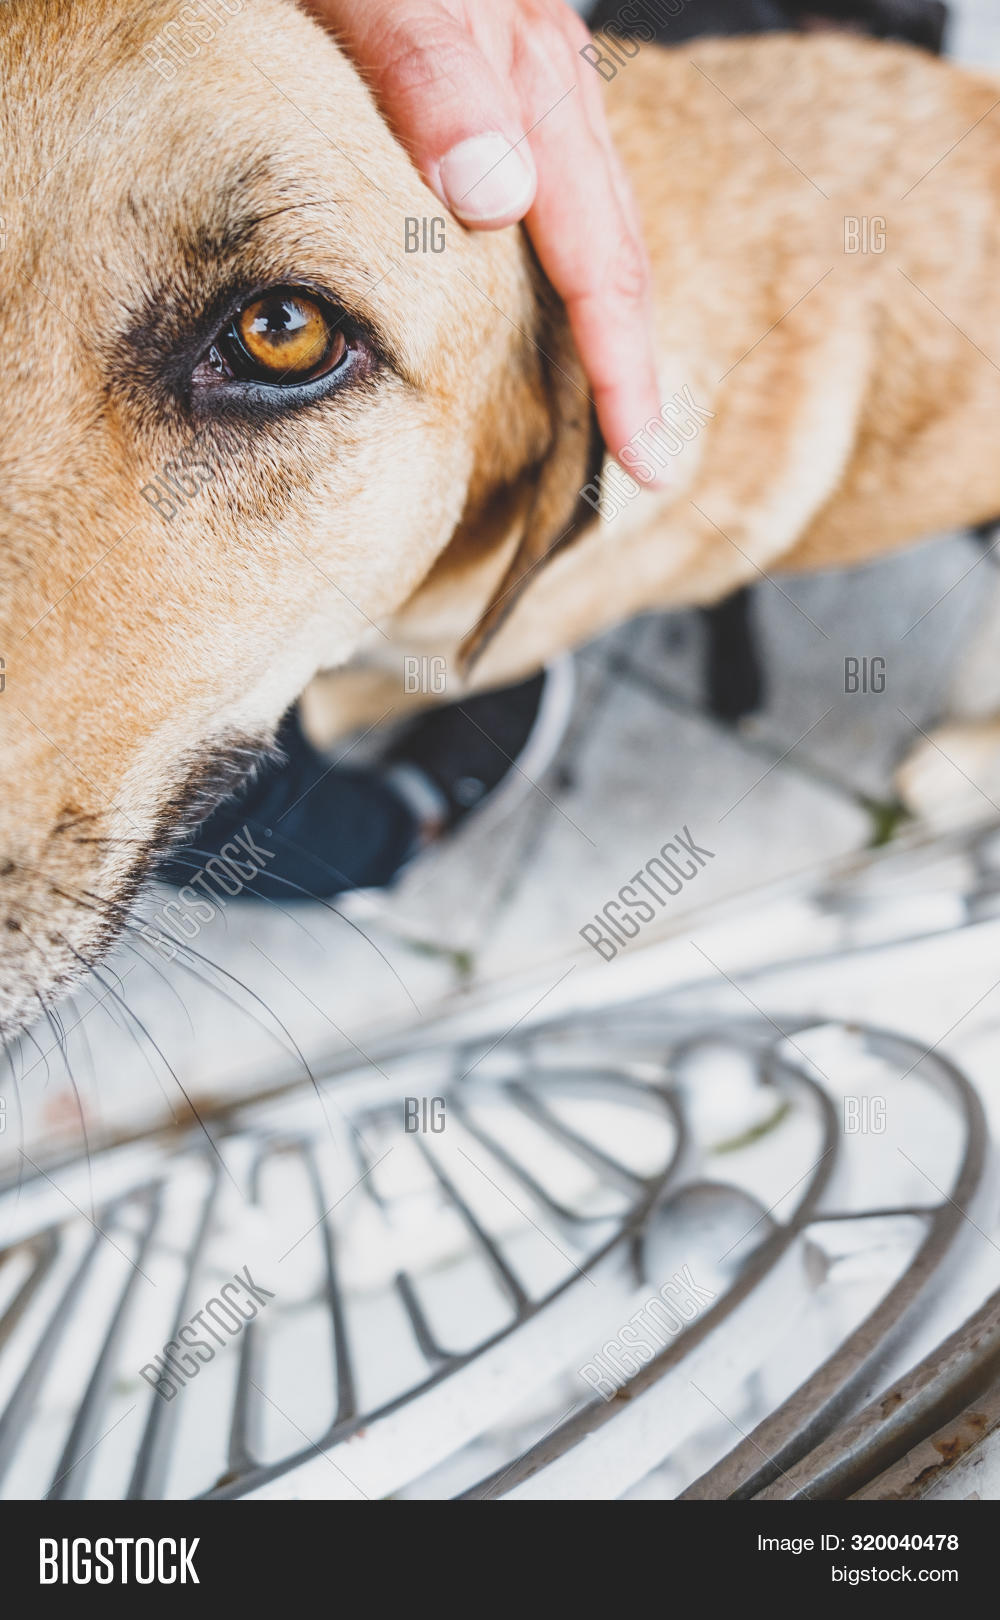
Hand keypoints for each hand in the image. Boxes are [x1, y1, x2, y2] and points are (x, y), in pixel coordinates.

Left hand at [304, 0, 661, 477]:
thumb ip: (432, 73)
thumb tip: (498, 197)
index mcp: (537, 77)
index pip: (602, 258)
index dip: (623, 371)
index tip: (641, 463)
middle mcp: (545, 83)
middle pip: (612, 253)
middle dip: (627, 367)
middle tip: (639, 466)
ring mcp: (523, 78)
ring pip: (582, 224)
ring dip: (595, 322)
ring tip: (601, 406)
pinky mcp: (489, 69)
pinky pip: (544, 190)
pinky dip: (550, 263)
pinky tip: (533, 294)